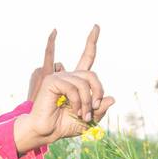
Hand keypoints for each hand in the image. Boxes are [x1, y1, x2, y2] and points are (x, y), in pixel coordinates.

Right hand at [13, 24, 115, 152]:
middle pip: (91, 73)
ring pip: (84, 82)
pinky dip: (78, 101)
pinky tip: (74, 109)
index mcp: (76, 81)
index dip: (91, 42)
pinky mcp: (51, 81)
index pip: (86, 57)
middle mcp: (67, 76)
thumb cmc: (63, 126)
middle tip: (94, 108)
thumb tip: (112, 98)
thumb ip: (100, 109)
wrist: (46, 132)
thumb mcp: (88, 119)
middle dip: (98, 90)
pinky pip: (73, 87)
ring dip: (88, 101)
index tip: (96, 26)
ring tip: (83, 115)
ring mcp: (58, 76)